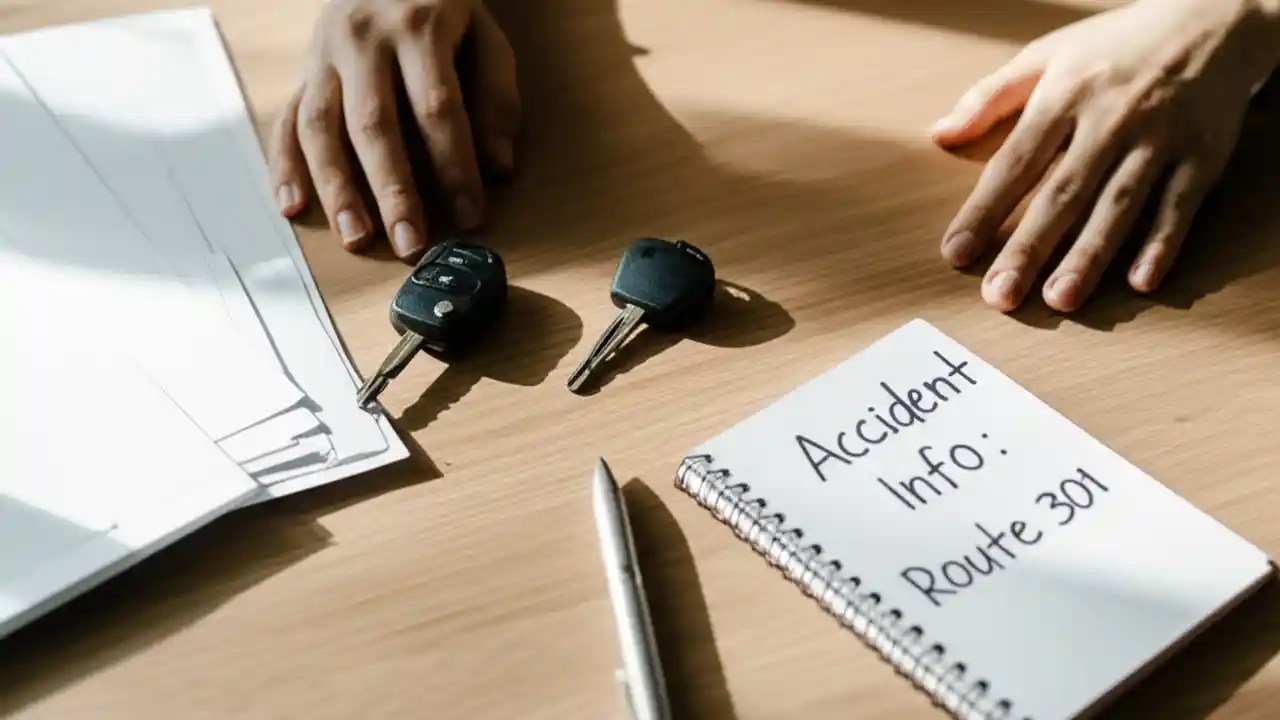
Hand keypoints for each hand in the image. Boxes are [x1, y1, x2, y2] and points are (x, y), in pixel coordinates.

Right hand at [270, 0, 518, 259]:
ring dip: (336, 189)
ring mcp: (323, 54)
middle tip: (410, 243)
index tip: (470, 215)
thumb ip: (497, 99)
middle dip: (393, 191)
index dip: (454, 167)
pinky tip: (293, 206)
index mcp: (416, 26)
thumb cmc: (444, 7)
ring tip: (356, 236)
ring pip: (320, 127)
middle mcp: (361, 39)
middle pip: (373, 125)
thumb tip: (498, 169)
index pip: (436, 108)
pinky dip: (285, 166)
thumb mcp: (485, 35)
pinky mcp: (303, 70)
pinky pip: (286, 120)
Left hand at [932, 0, 1279, 311]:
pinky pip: (1180, 206)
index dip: (984, 211)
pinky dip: (1162, 244)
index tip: (956, 253)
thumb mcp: (1047, 56)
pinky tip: (1140, 281)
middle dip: (1029, 248)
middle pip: (1063, 194)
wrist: (1213, 19)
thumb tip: (939, 135)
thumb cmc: (1115, 47)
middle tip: (1000, 295)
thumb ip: (990, 97)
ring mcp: (1159, 139)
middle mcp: (1110, 120)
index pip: (1014, 163)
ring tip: (1060, 298)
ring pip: (1119, 205)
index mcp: (1064, 96)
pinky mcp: (1203, 155)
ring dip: (1089, 255)